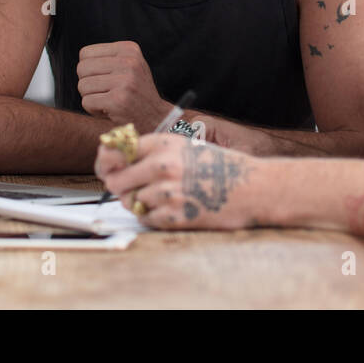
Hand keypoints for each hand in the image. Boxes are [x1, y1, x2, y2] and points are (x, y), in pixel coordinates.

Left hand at [77, 41, 168, 128]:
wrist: (157, 118)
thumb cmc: (136, 92)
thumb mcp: (130, 66)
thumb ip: (109, 57)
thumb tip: (82, 57)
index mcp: (129, 49)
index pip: (85, 53)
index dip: (89, 70)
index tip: (105, 79)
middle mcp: (128, 62)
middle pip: (82, 68)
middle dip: (87, 83)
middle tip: (104, 92)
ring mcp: (124, 81)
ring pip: (82, 86)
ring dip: (91, 98)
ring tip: (109, 101)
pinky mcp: (118, 100)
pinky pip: (87, 102)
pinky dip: (93, 110)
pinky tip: (110, 111)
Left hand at [95, 133, 269, 230]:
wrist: (254, 188)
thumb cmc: (221, 167)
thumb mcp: (187, 147)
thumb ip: (155, 152)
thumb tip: (117, 160)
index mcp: (165, 144)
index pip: (119, 150)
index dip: (109, 161)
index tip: (110, 168)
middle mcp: (163, 166)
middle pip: (117, 180)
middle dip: (120, 187)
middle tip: (129, 189)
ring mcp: (168, 192)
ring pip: (130, 201)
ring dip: (139, 202)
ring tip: (161, 198)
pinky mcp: (175, 216)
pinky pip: (146, 218)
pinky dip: (152, 216)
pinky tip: (169, 209)